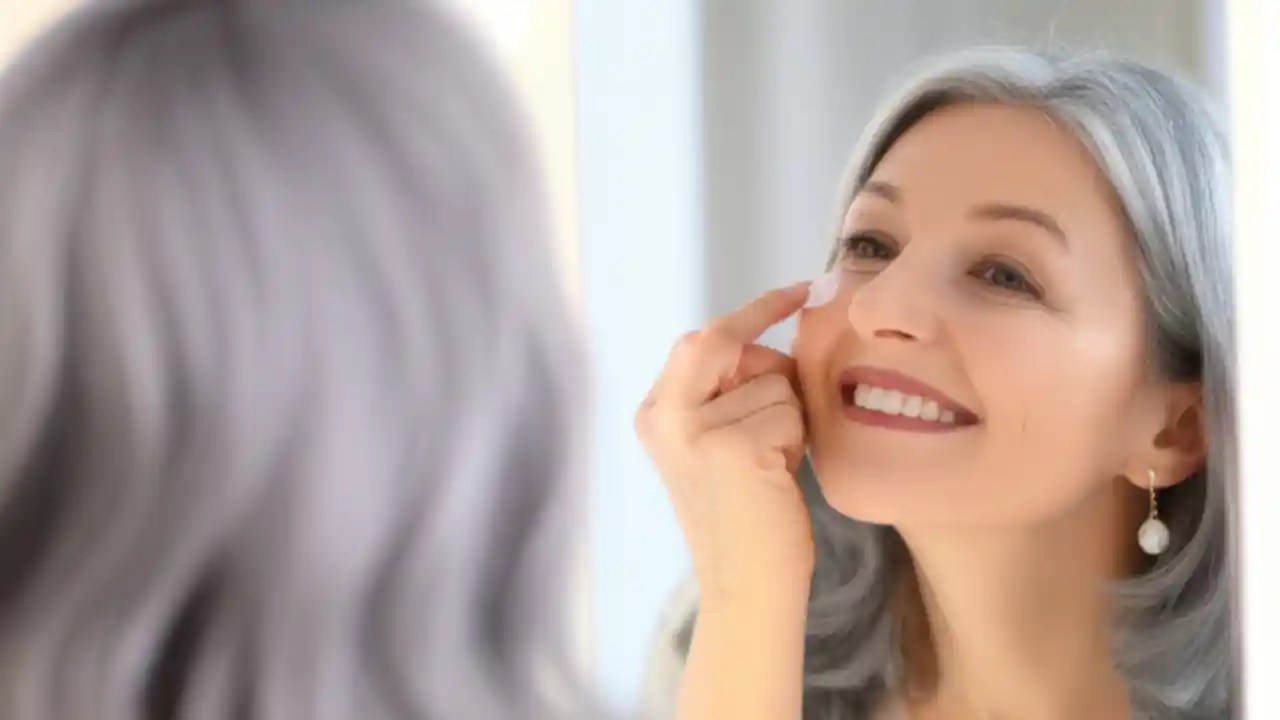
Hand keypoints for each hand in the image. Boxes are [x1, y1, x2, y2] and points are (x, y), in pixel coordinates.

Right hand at [635, 282, 814, 612]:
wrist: (747, 586)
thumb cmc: (749, 515)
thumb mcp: (723, 442)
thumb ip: (733, 392)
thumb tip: (777, 341)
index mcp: (655, 412)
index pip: (702, 339)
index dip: (753, 312)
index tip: (798, 289)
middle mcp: (662, 415)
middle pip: (721, 339)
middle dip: (766, 328)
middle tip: (808, 302)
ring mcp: (692, 429)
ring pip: (772, 380)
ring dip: (789, 418)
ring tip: (773, 466)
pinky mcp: (729, 445)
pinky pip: (788, 411)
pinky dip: (797, 441)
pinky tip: (780, 478)